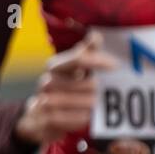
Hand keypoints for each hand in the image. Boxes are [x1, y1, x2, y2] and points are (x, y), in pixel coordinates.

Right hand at [14, 30, 118, 145]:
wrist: (39, 115)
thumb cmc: (64, 87)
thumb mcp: (73, 70)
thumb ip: (86, 53)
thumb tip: (95, 35)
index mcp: (55, 66)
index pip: (78, 59)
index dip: (98, 61)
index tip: (115, 66)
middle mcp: (48, 82)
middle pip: (86, 84)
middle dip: (101, 90)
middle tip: (111, 93)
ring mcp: (46, 100)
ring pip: (83, 103)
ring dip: (95, 104)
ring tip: (101, 105)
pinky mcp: (47, 118)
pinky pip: (74, 118)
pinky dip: (84, 117)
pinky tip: (89, 116)